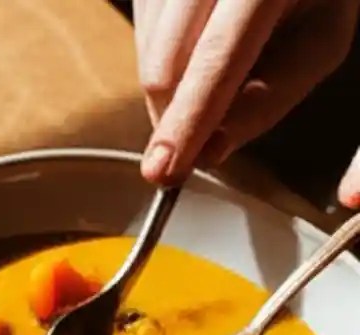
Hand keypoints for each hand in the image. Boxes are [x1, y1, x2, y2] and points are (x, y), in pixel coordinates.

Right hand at [132, 0, 359, 207]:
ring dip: (172, 92)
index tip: (164, 169)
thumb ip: (270, 99)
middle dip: (173, 120)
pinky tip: (197, 47)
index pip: (216, 60)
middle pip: (163, 69)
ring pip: (145, 61)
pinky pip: (140, 42)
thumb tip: (209, 152)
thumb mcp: (319, 41)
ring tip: (214, 72)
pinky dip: (165, 64)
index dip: (187, 120)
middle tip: (186, 149)